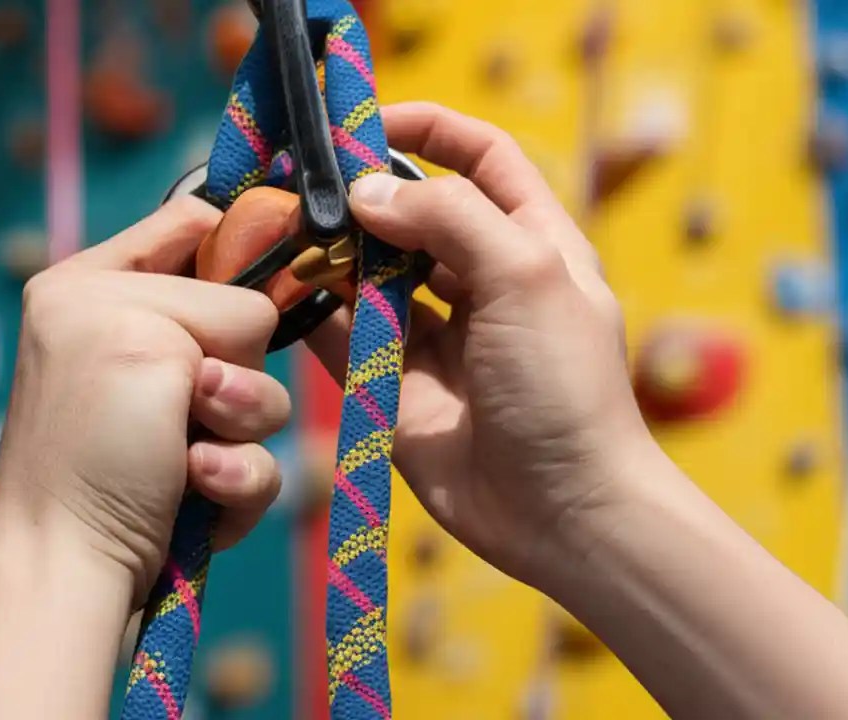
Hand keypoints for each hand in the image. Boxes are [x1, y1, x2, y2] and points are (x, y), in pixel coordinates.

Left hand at [0, 197, 290, 604]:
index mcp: (99, 285)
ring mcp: (176, 411)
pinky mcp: (204, 470)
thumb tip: (264, 315)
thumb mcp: (139, 334)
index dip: (243, 240)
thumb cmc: (89, 443)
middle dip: (238, 361)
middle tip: (198, 395)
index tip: (279, 267)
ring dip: (242, 425)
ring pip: (268, 392)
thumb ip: (220, 302)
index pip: (194, 224)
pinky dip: (239, 477)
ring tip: (193, 458)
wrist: (73, 567)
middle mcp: (139, 340)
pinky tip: (201, 491)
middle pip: (248, 315)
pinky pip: (264, 456)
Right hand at [307, 103, 657, 591]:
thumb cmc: (565, 386)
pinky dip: (314, 316)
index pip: (482, 160)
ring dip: (333, 255)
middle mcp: (483, 284)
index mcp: (531, 245)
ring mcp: (439, 339)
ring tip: (286, 236)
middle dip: (364, 198)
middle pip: (415, 218)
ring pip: (373, 277)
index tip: (367, 121)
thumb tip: (368, 192)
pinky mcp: (398, 388)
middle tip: (304, 188)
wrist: (564, 512)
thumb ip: (450, 219)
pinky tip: (282, 293)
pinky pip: (347, 340)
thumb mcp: (528, 276)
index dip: (430, 130)